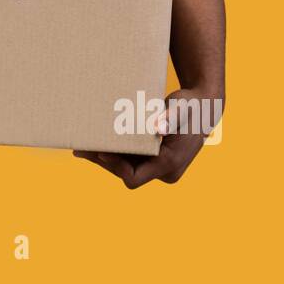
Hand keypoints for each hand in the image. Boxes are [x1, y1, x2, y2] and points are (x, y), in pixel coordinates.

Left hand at [74, 88, 217, 189]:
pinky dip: (115, 152)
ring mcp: (160, 167)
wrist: (203, 107)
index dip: (115, 167)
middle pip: (127, 173)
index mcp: (170, 163)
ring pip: (127, 168)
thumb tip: (158, 127)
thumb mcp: (182, 108)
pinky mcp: (155, 159)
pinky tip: (95, 143)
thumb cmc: (191, 106)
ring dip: (106, 157)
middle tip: (80, 149)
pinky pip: (131, 161)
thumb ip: (170, 117)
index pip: (134, 177)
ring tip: (81, 147)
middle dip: (104, 161)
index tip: (100, 152)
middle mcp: (165, 171)